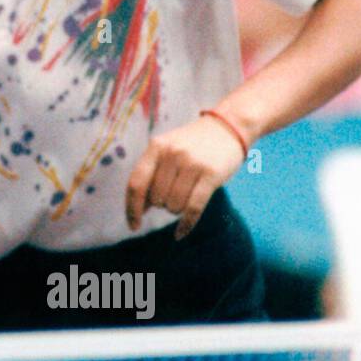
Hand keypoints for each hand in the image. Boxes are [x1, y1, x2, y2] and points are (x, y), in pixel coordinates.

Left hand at [125, 117, 247, 239]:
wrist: (228, 127)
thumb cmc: (192, 145)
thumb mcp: (167, 150)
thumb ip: (151, 175)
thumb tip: (139, 209)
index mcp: (156, 147)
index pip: (136, 183)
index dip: (132, 208)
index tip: (133, 226)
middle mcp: (172, 154)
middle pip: (156, 198)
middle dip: (162, 204)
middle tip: (174, 194)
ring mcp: (192, 163)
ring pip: (174, 204)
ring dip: (176, 209)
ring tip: (185, 196)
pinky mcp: (211, 174)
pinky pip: (193, 208)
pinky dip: (185, 224)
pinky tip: (180, 234)